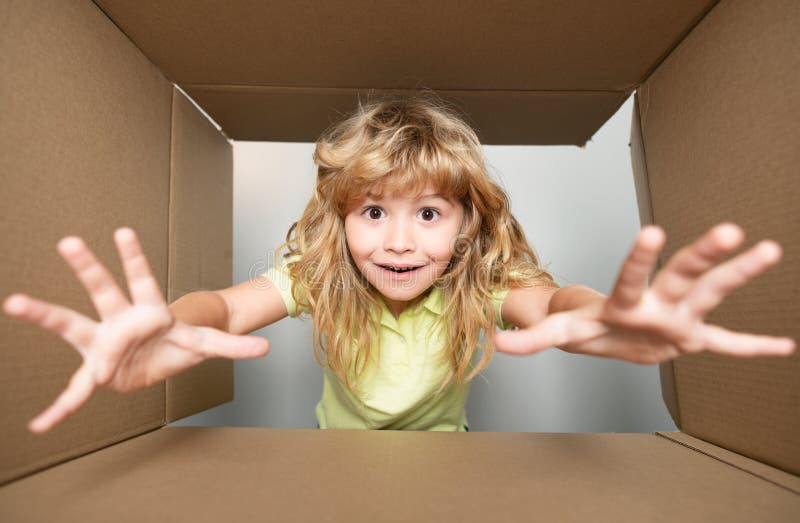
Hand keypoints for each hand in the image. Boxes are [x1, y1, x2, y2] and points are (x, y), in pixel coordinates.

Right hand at [3, 228, 268, 432]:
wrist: (159, 357)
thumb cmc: (179, 341)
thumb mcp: (206, 344)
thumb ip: (233, 346)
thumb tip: (268, 349)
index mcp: (150, 309)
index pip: (142, 278)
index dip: (134, 256)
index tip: (123, 231)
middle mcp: (121, 319)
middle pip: (102, 290)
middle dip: (88, 267)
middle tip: (68, 241)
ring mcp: (104, 343)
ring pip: (72, 325)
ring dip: (45, 314)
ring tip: (13, 301)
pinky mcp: (98, 371)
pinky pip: (76, 391)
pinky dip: (61, 408)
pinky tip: (40, 424)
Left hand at [492, 223, 795, 362]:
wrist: (610, 333)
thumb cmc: (588, 326)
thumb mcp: (561, 333)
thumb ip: (533, 338)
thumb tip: (496, 344)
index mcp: (624, 302)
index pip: (631, 277)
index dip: (639, 259)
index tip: (653, 231)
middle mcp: (657, 304)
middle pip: (680, 276)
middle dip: (703, 255)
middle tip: (730, 228)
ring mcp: (678, 319)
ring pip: (710, 294)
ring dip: (737, 275)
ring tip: (768, 249)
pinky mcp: (692, 339)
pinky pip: (726, 343)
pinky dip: (751, 347)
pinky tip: (783, 347)